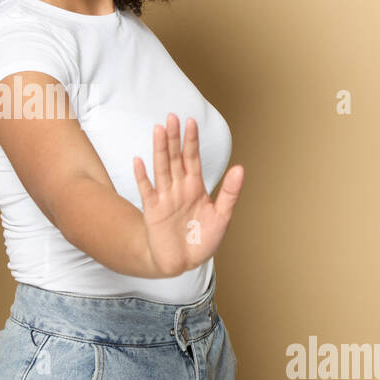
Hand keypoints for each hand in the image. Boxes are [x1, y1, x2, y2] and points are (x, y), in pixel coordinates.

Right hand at [133, 113, 243, 275]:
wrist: (183, 262)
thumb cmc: (202, 239)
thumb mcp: (222, 216)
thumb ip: (230, 193)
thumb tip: (240, 168)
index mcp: (195, 187)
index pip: (192, 158)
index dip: (192, 141)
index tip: (191, 122)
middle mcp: (179, 188)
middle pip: (175, 158)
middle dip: (174, 138)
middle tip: (172, 117)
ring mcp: (164, 198)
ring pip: (161, 169)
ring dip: (159, 150)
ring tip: (158, 130)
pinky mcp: (153, 211)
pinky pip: (147, 191)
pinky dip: (142, 177)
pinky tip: (138, 161)